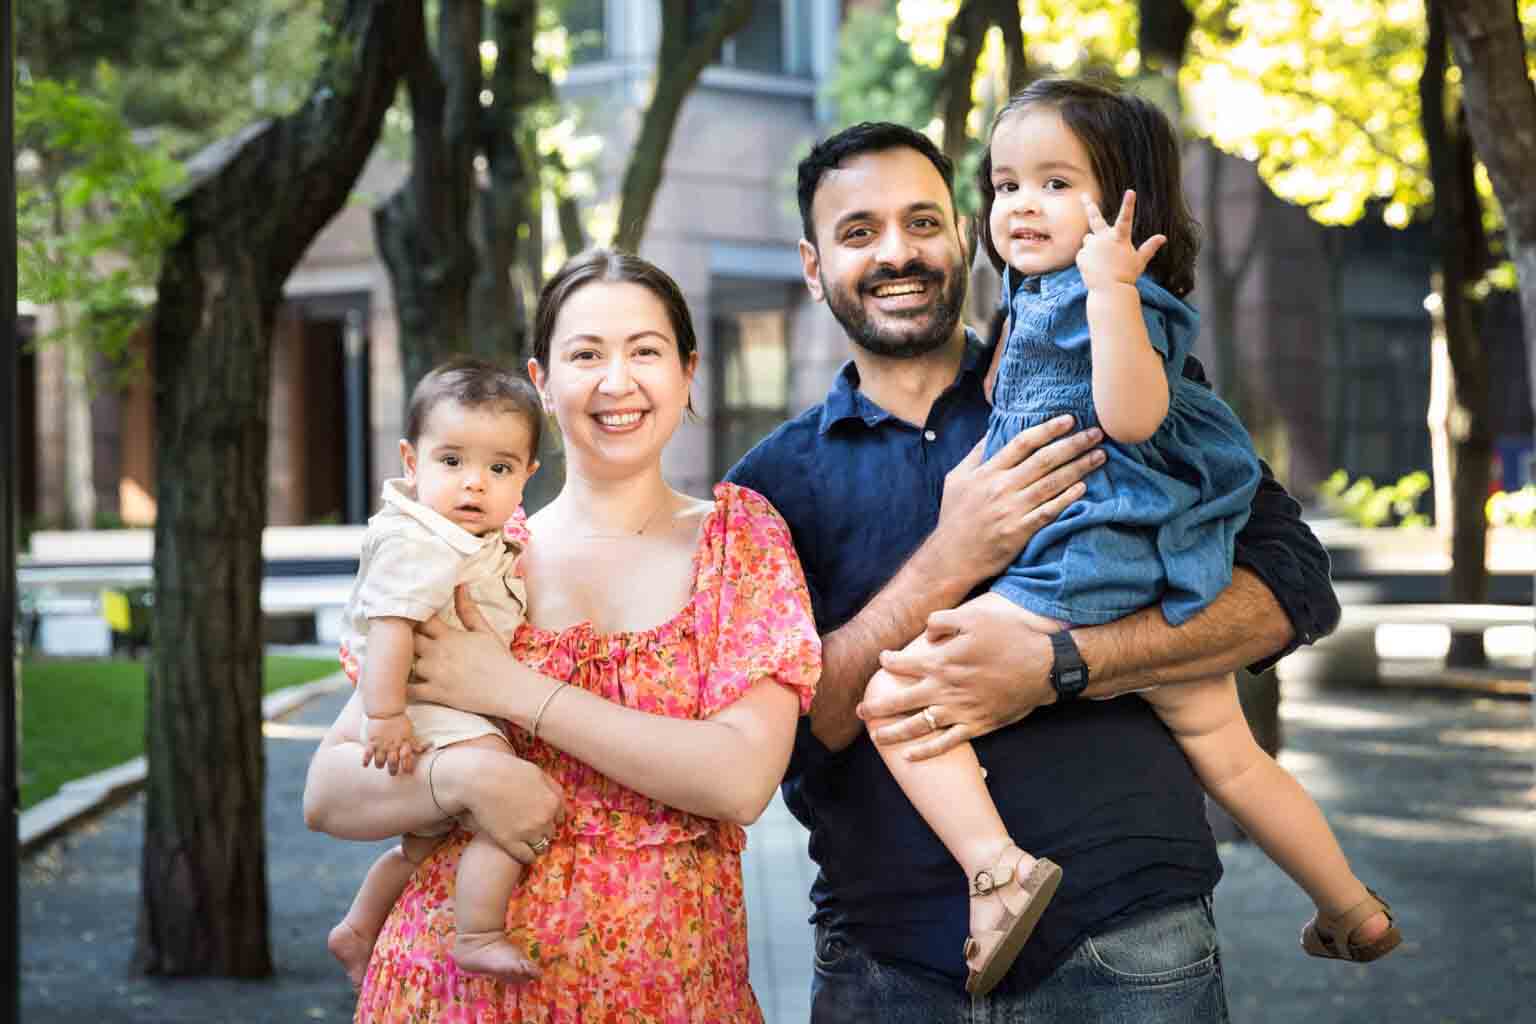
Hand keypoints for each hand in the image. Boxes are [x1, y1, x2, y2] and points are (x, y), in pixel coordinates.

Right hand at [362, 713, 430, 774]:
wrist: (386, 710)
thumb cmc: (399, 721)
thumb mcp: (410, 732)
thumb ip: (415, 742)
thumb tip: (431, 745)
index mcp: (404, 743)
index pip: (408, 758)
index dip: (408, 767)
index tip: (408, 772)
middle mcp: (394, 745)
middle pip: (393, 763)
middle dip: (393, 770)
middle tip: (393, 773)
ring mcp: (382, 744)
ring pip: (380, 761)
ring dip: (380, 765)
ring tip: (380, 765)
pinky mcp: (372, 741)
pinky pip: (368, 754)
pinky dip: (366, 760)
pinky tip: (365, 765)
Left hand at [410, 586, 521, 719]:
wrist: (509, 689)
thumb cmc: (498, 659)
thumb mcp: (484, 630)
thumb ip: (468, 609)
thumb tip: (460, 585)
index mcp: (448, 636)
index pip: (420, 619)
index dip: (413, 618)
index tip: (412, 620)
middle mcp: (437, 653)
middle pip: (408, 640)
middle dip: (405, 639)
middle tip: (403, 640)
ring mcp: (434, 674)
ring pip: (405, 663)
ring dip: (403, 662)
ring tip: (403, 661)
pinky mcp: (434, 694)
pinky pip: (408, 690)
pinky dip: (403, 687)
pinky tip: (404, 683)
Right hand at [435, 745, 564, 864]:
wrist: (479, 779)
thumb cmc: (506, 770)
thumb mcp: (537, 772)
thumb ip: (552, 787)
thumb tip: (561, 802)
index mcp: (553, 801)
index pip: (560, 818)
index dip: (549, 819)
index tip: (539, 819)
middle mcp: (544, 818)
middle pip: (550, 832)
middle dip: (542, 831)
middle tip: (528, 827)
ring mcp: (528, 832)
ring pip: (541, 846)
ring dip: (535, 844)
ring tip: (524, 841)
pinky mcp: (510, 842)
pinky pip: (527, 857)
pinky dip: (526, 856)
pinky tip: (519, 851)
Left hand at [856, 593, 1054, 759]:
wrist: (1043, 667)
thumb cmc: (1009, 638)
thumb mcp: (974, 617)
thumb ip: (942, 620)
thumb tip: (924, 630)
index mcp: (941, 662)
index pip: (902, 664)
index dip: (888, 662)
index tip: (882, 661)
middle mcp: (944, 689)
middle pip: (900, 702)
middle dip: (876, 707)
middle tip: (860, 712)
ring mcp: (959, 711)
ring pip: (917, 727)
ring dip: (894, 733)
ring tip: (876, 738)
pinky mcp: (976, 726)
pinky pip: (945, 743)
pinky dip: (926, 752)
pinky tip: (910, 757)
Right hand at [928, 418, 1103, 583]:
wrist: (951, 558)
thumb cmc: (954, 517)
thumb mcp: (955, 479)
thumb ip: (975, 454)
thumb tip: (992, 432)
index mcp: (987, 472)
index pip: (1023, 443)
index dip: (1048, 429)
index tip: (1069, 420)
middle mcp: (1001, 487)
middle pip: (1044, 460)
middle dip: (1073, 444)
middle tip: (1096, 433)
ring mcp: (1012, 510)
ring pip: (1052, 483)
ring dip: (1079, 467)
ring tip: (1100, 455)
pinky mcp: (1020, 531)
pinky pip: (1049, 511)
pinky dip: (1067, 498)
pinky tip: (1084, 487)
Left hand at [1077, 190, 1165, 291]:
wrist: (1109, 292)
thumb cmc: (1127, 276)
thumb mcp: (1140, 261)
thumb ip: (1149, 247)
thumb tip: (1163, 237)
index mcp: (1120, 238)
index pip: (1126, 218)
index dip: (1128, 204)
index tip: (1130, 191)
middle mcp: (1103, 239)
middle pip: (1095, 218)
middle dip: (1089, 205)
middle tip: (1084, 195)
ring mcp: (1091, 247)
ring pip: (1089, 239)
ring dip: (1093, 244)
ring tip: (1101, 260)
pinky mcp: (1081, 256)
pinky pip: (1083, 253)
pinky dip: (1087, 258)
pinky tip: (1094, 268)